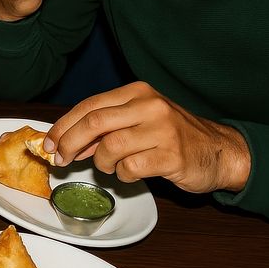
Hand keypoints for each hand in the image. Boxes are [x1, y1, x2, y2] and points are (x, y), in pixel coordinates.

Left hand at [44, 81, 251, 192]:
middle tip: (60, 159)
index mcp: (136, 92)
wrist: (219, 151)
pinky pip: (131, 167)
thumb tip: (65, 141)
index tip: (49, 143)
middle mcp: (148, 106)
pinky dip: (123, 174)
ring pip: (110, 147)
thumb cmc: (172, 136)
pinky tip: (131, 172)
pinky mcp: (172, 155)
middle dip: (69, 143)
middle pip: (94, 123)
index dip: (64, 126)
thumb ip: (105, 128)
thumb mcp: (138, 121)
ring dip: (101, 163)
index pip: (89, 106)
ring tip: (110, 167)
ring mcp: (162, 130)